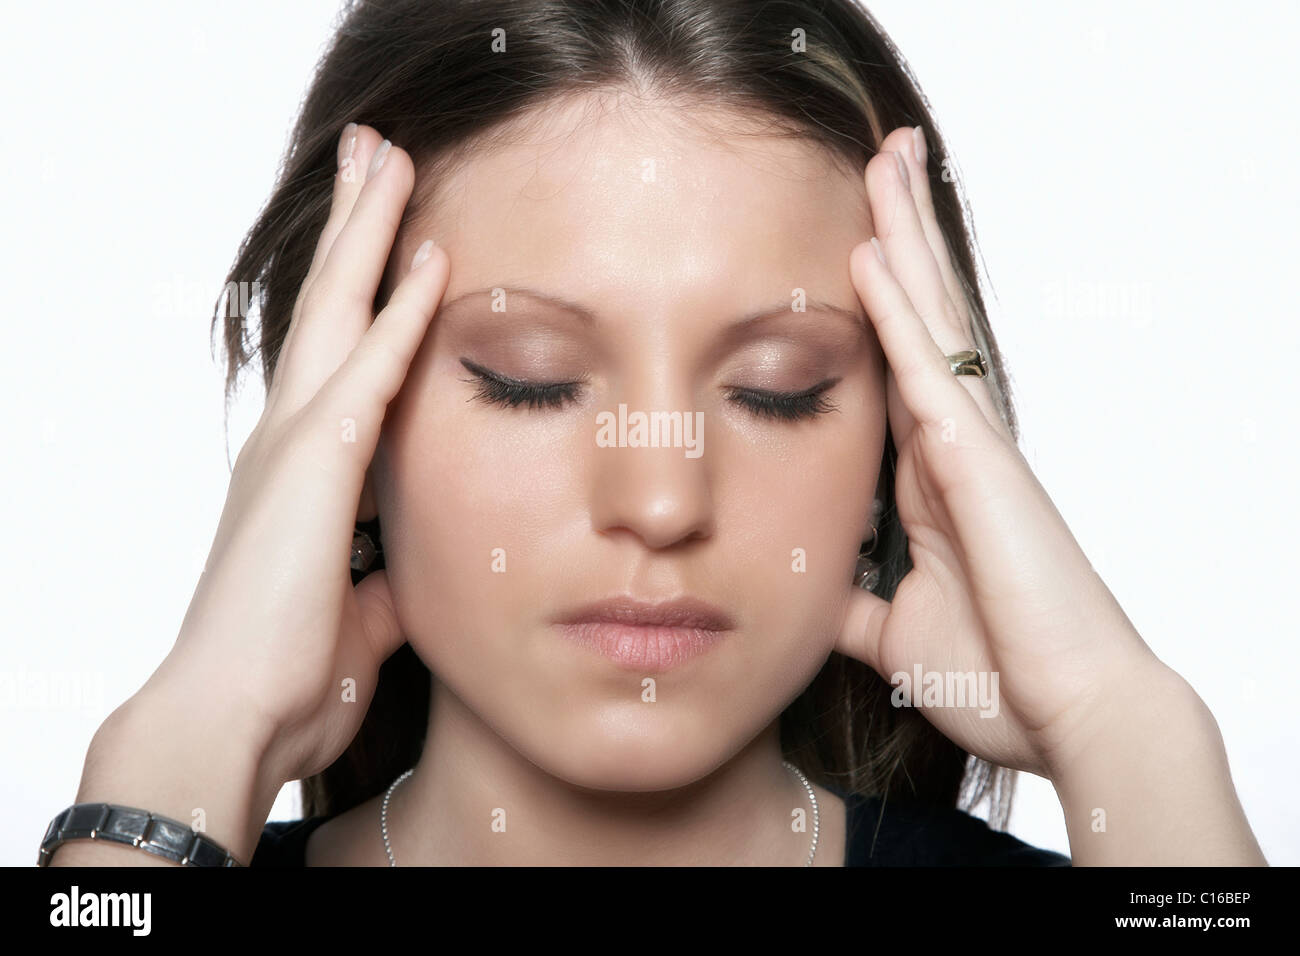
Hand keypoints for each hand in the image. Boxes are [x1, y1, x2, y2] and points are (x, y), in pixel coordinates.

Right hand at [139, 123, 447, 788]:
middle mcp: (289, 440)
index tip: (388, 236)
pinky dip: (402, 313)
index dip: (362, 290)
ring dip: (369, 233)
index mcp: (302, 473)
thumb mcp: (361, 612)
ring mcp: (294, 446)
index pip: (337, 356)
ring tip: (388, 157)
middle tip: (373, 154)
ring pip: (338, 312)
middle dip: (353, 229)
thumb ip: (387, 573)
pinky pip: (370, 372)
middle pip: (327, 309)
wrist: (235, 720)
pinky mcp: (314, 468)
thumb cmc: (289, 674)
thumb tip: (412, 568)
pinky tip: (431, 258)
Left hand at [834, 125, 1160, 781]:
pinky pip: (928, 374)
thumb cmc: (1000, 671)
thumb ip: (851, 599)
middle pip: (920, 317)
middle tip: (879, 157)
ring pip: (930, 321)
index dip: (881, 294)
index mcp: (931, 474)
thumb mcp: (892, 629)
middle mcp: (954, 443)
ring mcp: (973, 446)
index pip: (896, 359)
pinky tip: (871, 254)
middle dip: (900, 234)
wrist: (1064, 715)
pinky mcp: (981, 467)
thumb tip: (810, 592)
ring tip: (884, 160)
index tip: (857, 230)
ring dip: (903, 239)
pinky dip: (895, 314)